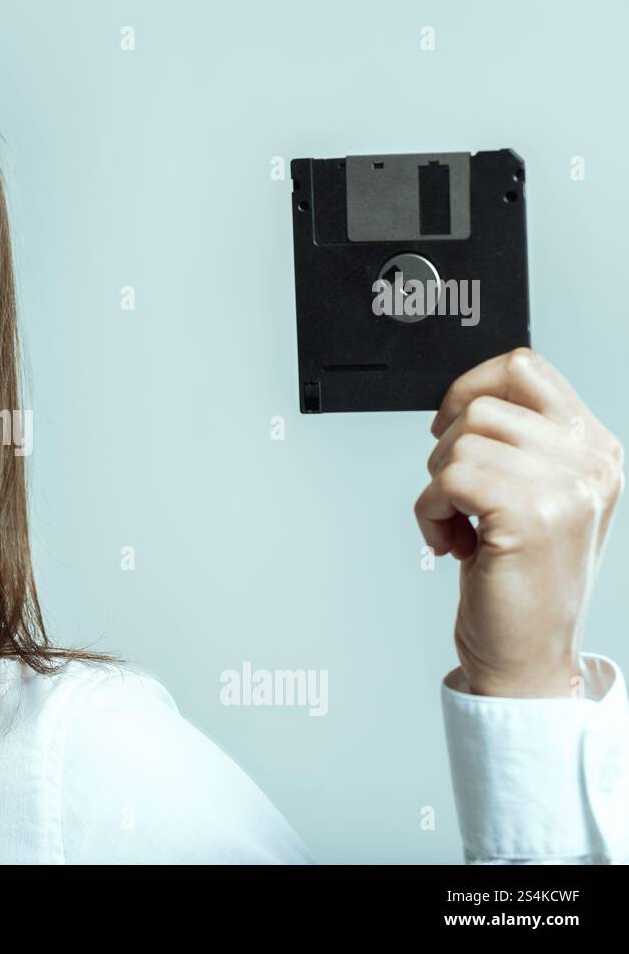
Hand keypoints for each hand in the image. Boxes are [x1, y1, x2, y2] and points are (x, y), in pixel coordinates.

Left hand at [415, 347, 623, 697]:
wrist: (530, 656)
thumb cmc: (523, 580)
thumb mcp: (539, 498)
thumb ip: (521, 445)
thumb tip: (466, 401)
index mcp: (594, 449)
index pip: (525, 369)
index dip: (470, 387)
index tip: (449, 426)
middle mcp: (589, 463)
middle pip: (482, 405)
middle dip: (447, 451)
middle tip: (458, 499)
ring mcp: (564, 488)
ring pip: (460, 441)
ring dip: (438, 487)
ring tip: (461, 527)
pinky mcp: (528, 515)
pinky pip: (446, 479)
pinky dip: (430, 511)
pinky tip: (454, 543)